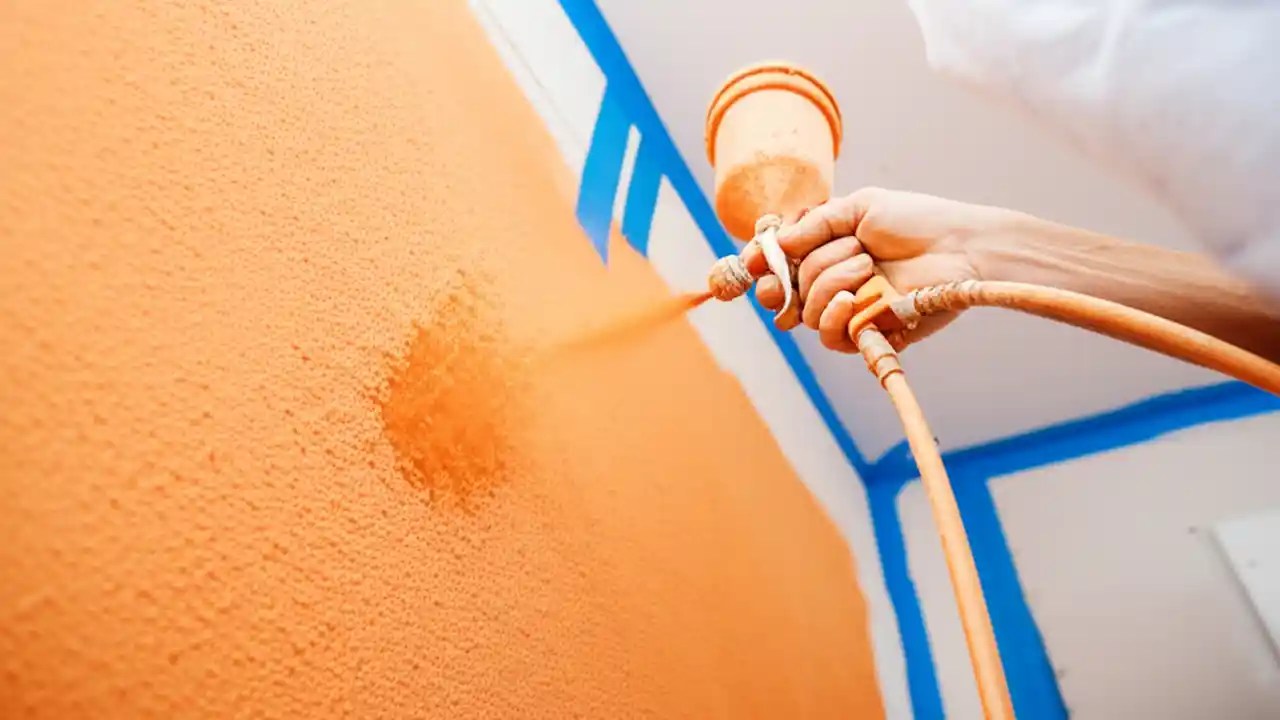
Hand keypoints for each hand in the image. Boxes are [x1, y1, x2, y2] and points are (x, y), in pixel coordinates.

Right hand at [740, 187, 1026, 351]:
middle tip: (776, 277)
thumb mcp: (860, 207)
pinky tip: (851, 297)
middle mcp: (833, 281)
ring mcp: (848, 309)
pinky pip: (829, 335)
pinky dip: (831, 315)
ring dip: (828, 280)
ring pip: (805, 309)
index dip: (760, 265)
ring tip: (865, 261)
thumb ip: (816, 224)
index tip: (750, 262)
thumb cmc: (918, 221)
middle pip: (783, 290)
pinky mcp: (867, 333)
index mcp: (827, 249)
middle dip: (782, 278)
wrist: (960, 247)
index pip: (781, 264)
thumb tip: (777, 243)